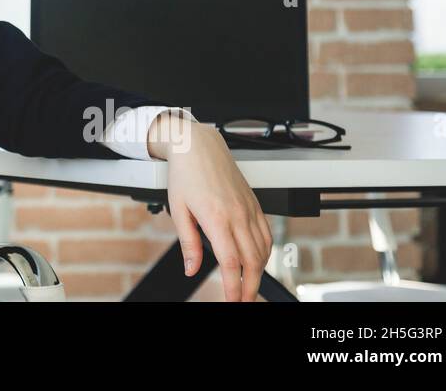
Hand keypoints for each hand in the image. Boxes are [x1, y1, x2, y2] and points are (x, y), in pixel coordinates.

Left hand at [149, 111, 273, 301]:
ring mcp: (249, 209)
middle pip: (252, 261)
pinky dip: (266, 252)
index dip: (233, 286)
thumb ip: (188, 242)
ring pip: (263, 249)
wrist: (198, 145)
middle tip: (241, 300)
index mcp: (216, 217)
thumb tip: (191, 268)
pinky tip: (258, 261)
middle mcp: (237, 214)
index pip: (231, 262)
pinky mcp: (255, 204)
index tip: (231, 300)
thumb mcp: (178, 209)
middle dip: (249, 287)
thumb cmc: (185, 173)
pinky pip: (267, 233)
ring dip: (259, 273)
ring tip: (248, 287)